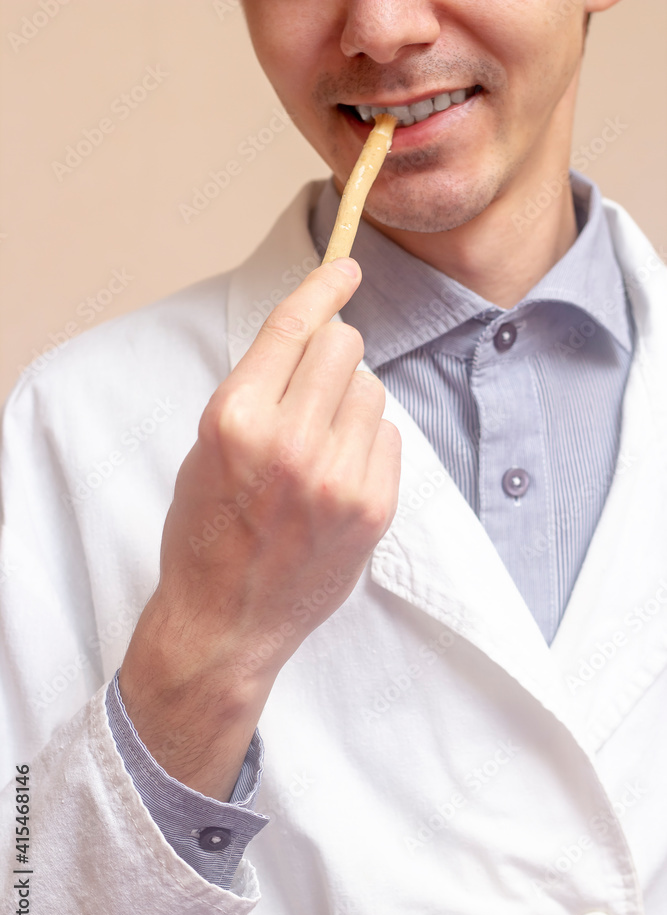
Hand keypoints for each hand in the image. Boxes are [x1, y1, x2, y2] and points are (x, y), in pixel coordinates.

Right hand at [119, 258, 400, 798]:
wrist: (225, 622)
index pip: (293, 325)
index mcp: (234, 419)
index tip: (346, 269)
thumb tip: (315, 336)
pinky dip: (367, 442)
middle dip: (330, 356)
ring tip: (320, 445)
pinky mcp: (372, 508)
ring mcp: (337, 478)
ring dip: (349, 401)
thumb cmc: (206, 533)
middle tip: (312, 391)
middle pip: (344, 346)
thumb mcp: (207, 447)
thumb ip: (258, 390)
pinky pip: (388, 435)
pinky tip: (339, 475)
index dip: (323, 287)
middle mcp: (289, 443)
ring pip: (371, 389)